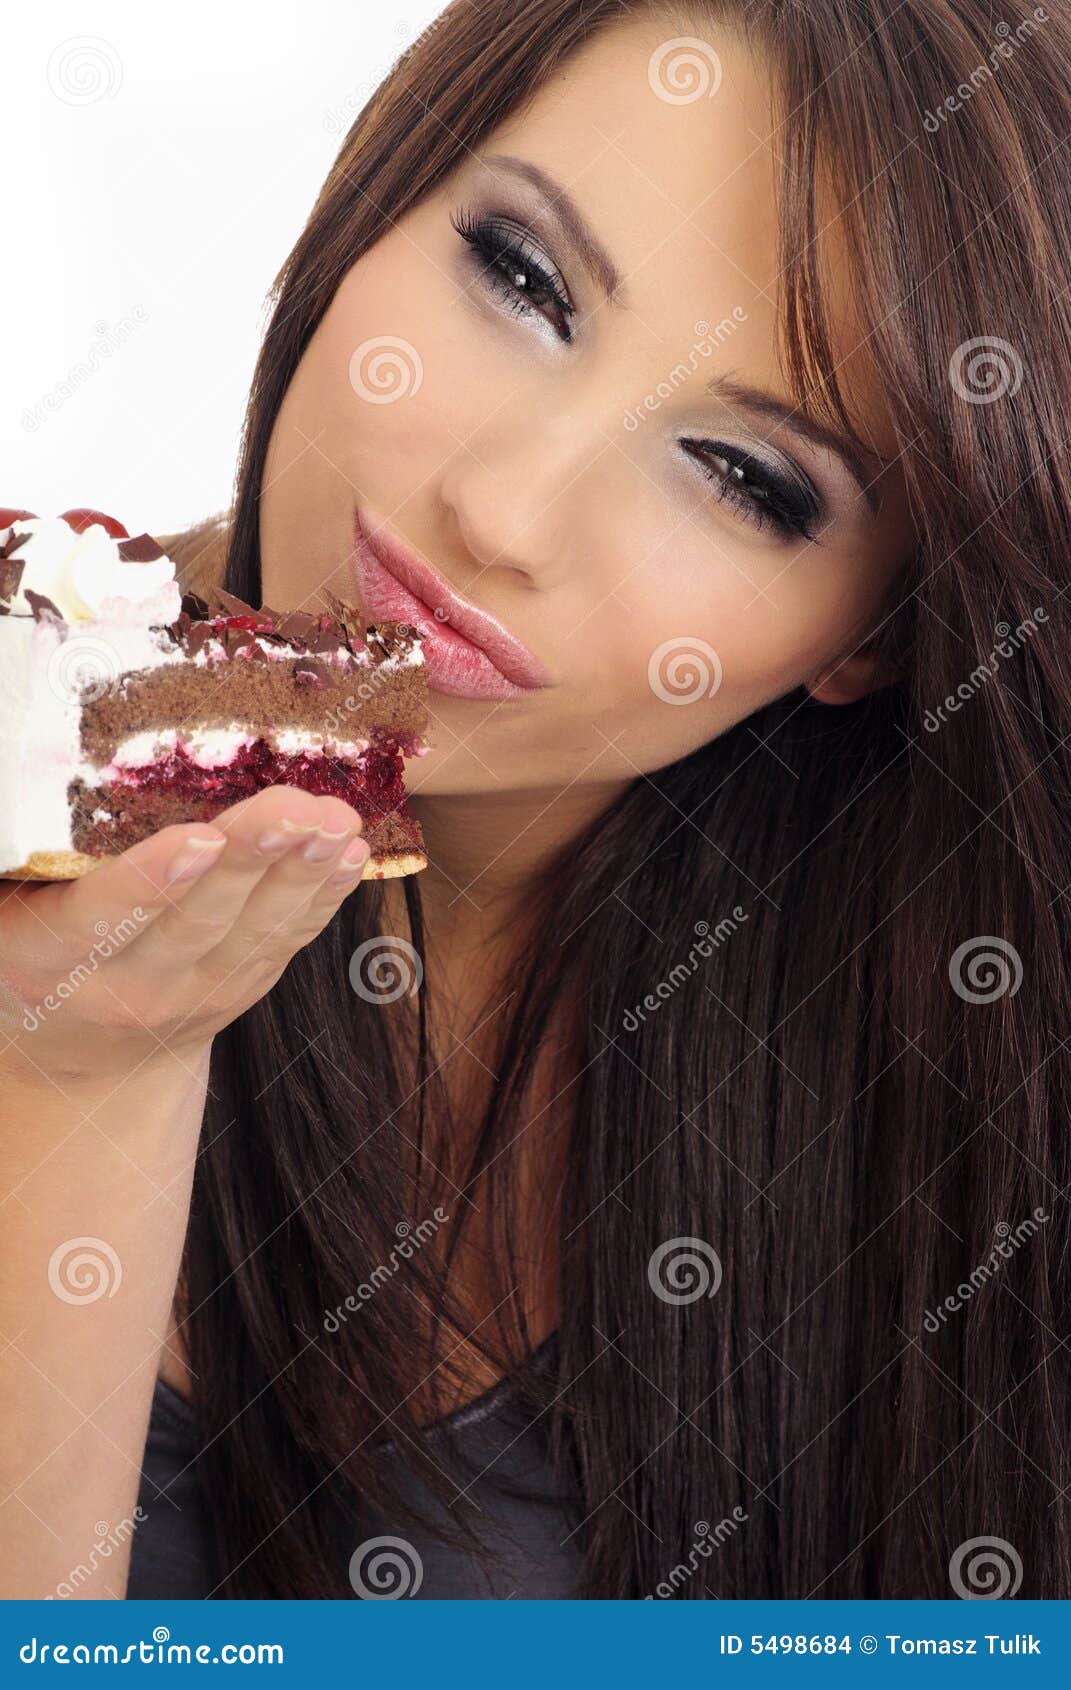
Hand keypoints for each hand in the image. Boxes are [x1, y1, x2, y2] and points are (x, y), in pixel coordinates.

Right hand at [0, 787, 371, 1082]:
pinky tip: (349, 850)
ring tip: (333, 820)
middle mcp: (128, 987)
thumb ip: (22, 855)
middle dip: (249, 860)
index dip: (152, 881)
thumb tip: (32, 764)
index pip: (102, 920)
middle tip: (291, 809)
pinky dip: (323, 895)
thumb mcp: (0, 913)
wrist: (82, 1056)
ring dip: (301, 872)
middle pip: (198, 921)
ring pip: (255, 931)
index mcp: (49, 961)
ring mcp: (196, 995)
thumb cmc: (28, 948)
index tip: (198, 838)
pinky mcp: (245, 989)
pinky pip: (289, 940)